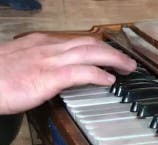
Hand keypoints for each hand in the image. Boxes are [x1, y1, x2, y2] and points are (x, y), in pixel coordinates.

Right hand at [0, 33, 136, 114]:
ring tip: (127, 69)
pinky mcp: (49, 77)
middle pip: (89, 44)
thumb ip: (38, 64)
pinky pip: (82, 72)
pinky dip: (99, 74)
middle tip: (127, 62)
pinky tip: (110, 81)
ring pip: (91, 53)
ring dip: (114, 60)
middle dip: (112, 52)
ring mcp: (49, 61)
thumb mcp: (19, 63)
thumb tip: (51, 73)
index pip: (76, 41)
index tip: (109, 55)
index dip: (97, 48)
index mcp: (40, 43)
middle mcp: (48, 48)